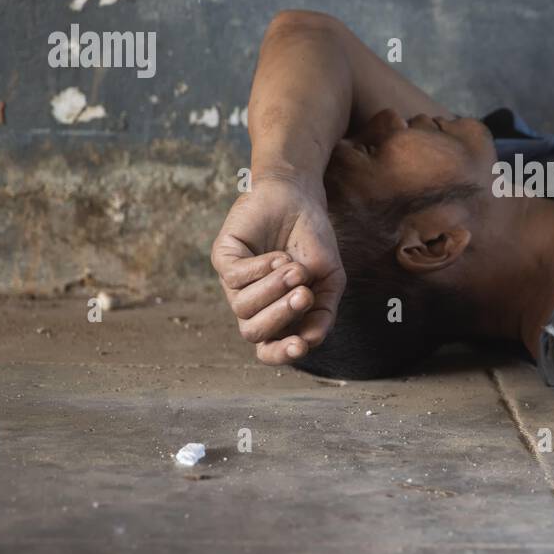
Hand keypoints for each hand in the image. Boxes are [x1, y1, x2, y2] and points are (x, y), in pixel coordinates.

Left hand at [210, 173, 344, 363]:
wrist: (301, 199)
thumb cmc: (313, 242)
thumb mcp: (329, 280)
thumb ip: (323, 311)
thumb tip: (311, 341)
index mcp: (277, 315)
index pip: (270, 349)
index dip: (282, 354)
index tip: (301, 345)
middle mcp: (252, 304)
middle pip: (253, 333)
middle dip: (281, 316)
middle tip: (304, 294)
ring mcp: (235, 284)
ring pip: (243, 308)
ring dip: (274, 289)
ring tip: (294, 268)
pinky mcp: (224, 259)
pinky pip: (236, 277)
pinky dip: (262, 269)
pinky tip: (279, 256)